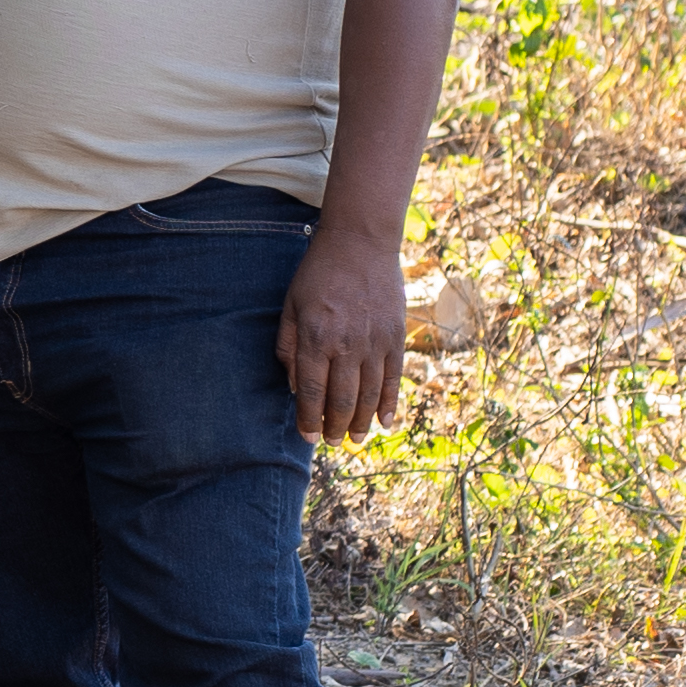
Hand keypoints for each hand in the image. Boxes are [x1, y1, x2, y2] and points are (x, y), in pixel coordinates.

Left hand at [279, 228, 409, 445]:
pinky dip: (390, 404)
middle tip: (330, 442)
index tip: (307, 436)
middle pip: (342, 399)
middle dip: (334, 426)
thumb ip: (289, 348)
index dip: (309, 418)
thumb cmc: (317, 274)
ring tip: (353, 439)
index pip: (312, 391)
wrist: (360, 243)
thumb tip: (295, 387)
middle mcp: (347, 345)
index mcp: (316, 338)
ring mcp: (375, 342)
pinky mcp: (396, 337)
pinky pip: (394, 378)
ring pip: (370, 394)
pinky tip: (385, 422)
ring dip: (361, 422)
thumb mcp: (290, 306)